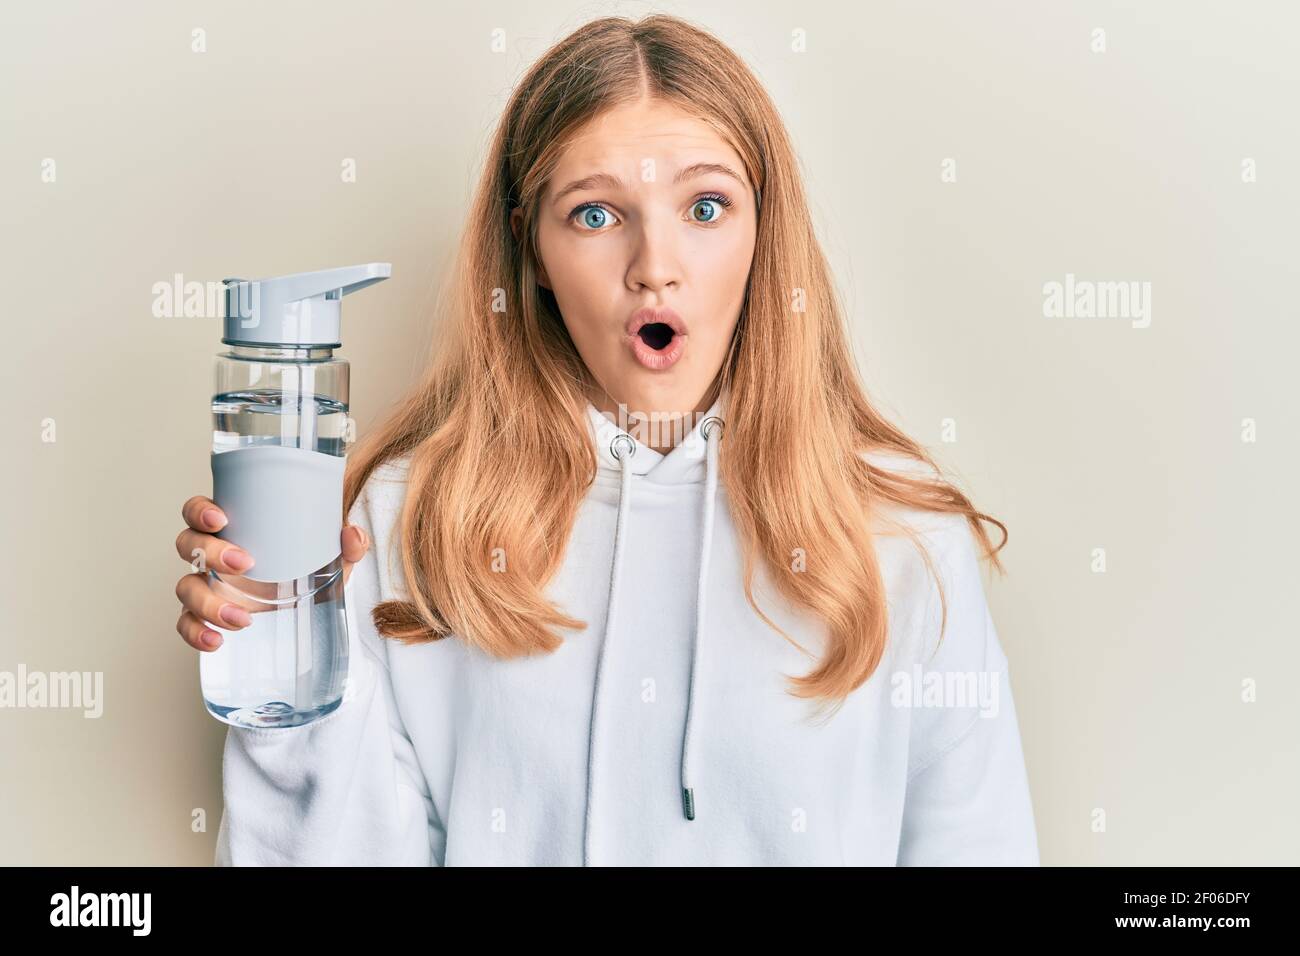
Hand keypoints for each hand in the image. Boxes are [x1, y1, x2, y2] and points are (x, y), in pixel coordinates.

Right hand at [174, 495, 369, 651]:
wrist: (310, 612)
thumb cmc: (308, 572)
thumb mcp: (331, 558)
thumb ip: (348, 545)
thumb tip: (353, 534)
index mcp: (234, 529)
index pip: (199, 510)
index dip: (200, 510)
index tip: (222, 519)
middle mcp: (213, 555)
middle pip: (188, 544)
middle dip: (210, 553)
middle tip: (246, 563)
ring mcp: (208, 587)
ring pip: (185, 587)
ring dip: (207, 601)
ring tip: (242, 618)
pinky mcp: (208, 617)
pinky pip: (186, 624)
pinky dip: (195, 633)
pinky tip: (216, 641)